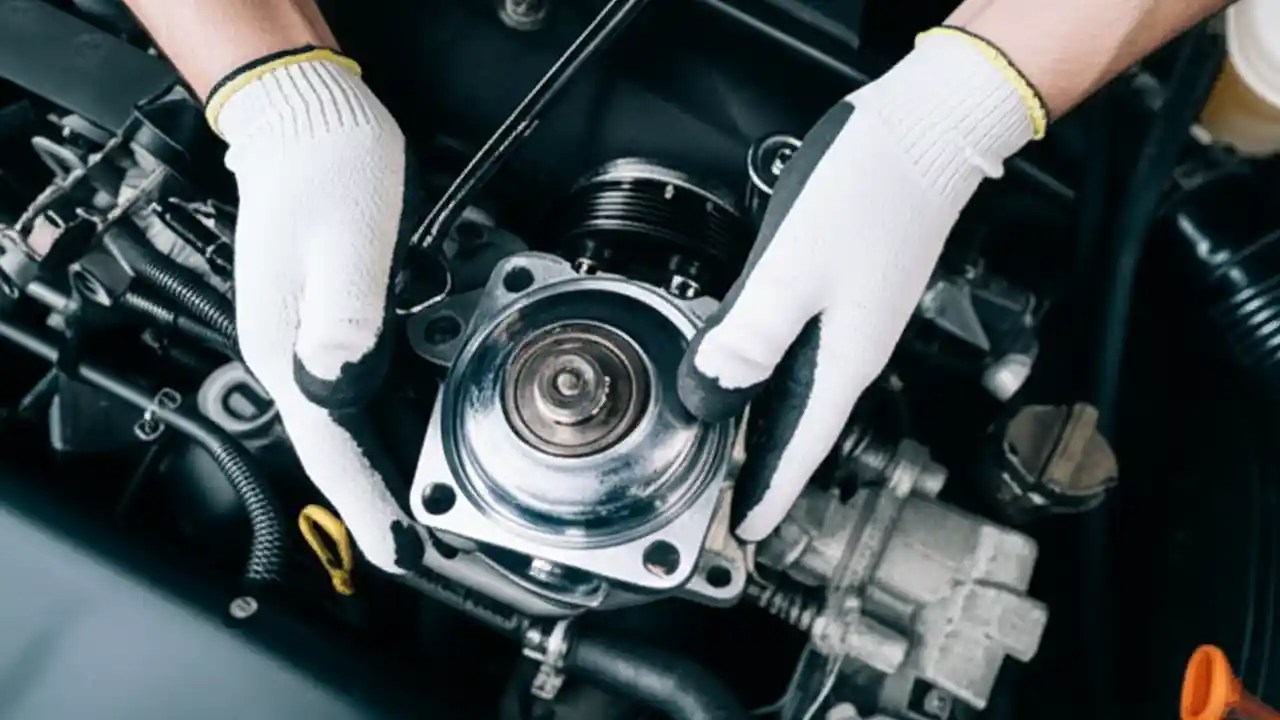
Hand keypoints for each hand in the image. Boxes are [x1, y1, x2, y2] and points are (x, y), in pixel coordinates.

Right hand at [219, 55, 421, 572]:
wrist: (309, 120)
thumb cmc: (327, 167)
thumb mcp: (348, 240)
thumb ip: (347, 317)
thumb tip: (337, 386)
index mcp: (286, 345)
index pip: (328, 447)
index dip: (366, 506)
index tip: (400, 550)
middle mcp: (293, 352)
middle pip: (346, 441)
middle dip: (388, 492)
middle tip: (433, 533)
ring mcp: (311, 337)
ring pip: (362, 413)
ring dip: (401, 449)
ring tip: (443, 486)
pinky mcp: (333, 318)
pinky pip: (370, 376)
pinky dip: (407, 401)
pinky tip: (439, 407)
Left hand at [678, 30, 1039, 540]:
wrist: (930, 129)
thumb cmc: (870, 190)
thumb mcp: (790, 269)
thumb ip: (748, 336)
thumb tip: (711, 393)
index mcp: (843, 357)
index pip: (800, 446)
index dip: (769, 490)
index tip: (745, 528)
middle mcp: (856, 348)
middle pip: (802, 425)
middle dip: (766, 466)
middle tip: (729, 499)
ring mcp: (858, 319)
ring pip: (803, 389)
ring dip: (770, 424)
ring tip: (736, 450)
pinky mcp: (853, 289)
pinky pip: (808, 352)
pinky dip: (778, 375)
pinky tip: (757, 368)